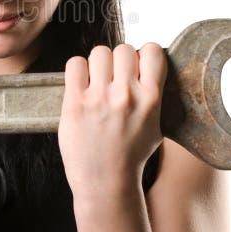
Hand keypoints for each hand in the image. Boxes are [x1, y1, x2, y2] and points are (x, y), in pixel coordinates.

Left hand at [58, 43, 166, 201]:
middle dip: (118, 60)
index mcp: (151, 99)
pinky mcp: (75, 103)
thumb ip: (153, 96)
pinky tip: (81, 84)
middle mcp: (126, 95)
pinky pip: (75, 64)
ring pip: (99, 52)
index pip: (153, 51)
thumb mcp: (155, 125)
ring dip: (97, 63)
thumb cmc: (130, 156)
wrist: (106, 182)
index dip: (144, 54)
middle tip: (113, 77)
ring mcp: (99, 98)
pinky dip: (77, 70)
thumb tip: (150, 68)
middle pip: (123, 49)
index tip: (138, 65)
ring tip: (96, 81)